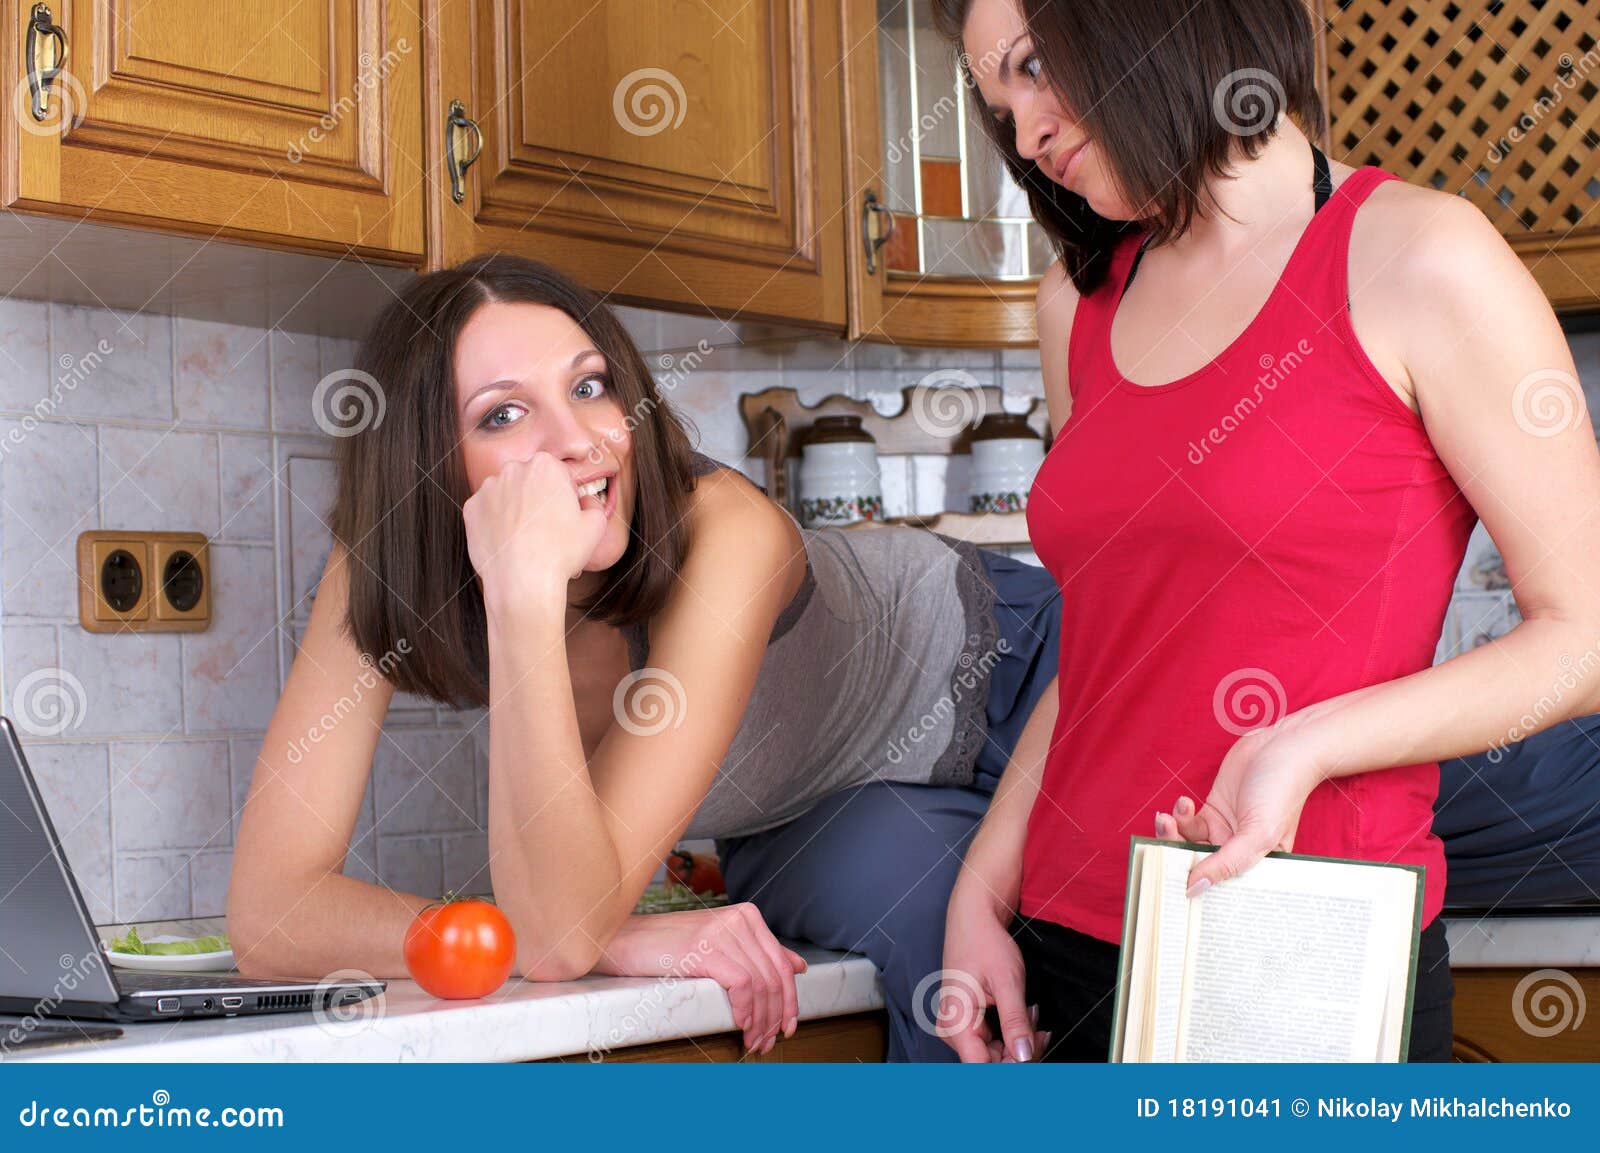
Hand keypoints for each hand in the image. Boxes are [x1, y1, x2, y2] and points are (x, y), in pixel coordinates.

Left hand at [461, 453, 607, 605]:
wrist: (522, 581)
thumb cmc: (560, 553)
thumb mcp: (595, 526)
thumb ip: (593, 504)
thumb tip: (586, 502)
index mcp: (545, 466)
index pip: (557, 472)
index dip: (564, 493)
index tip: (565, 512)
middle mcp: (513, 470)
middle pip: (529, 479)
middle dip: (537, 495)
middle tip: (546, 525)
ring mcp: (488, 489)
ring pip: (506, 493)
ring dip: (515, 507)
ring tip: (526, 535)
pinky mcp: (471, 508)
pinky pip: (487, 510)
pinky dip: (496, 521)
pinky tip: (509, 540)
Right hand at [592, 906, 806, 1054]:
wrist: (627, 940)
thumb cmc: (670, 946)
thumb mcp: (720, 944)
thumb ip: (759, 952)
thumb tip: (798, 966)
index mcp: (748, 916)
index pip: (782, 963)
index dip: (789, 1000)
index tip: (787, 1026)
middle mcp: (740, 920)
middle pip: (774, 977)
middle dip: (775, 1016)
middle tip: (768, 1042)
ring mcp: (723, 932)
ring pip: (760, 984)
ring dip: (761, 1021)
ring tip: (754, 1041)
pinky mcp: (706, 948)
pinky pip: (742, 984)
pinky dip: (746, 1010)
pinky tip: (741, 1024)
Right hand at [938, 881, 1050, 1062]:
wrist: (973, 918)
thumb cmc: (985, 943)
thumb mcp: (1008, 982)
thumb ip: (1015, 1022)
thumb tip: (1023, 1057)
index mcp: (957, 1024)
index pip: (983, 1068)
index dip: (1013, 1068)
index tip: (1035, 1055)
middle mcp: (952, 1030)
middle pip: (992, 1063)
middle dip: (1022, 1050)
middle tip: (1041, 1029)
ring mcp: (959, 1027)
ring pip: (996, 1053)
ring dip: (1020, 1038)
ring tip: (1031, 1011)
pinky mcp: (967, 1022)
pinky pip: (993, 1040)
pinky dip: (1014, 1030)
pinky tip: (1024, 1013)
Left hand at [1156, 718, 1324, 897]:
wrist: (1282, 747)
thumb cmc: (1281, 792)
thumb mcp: (1257, 834)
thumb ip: (1225, 863)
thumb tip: (1194, 889)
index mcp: (1255, 864)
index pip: (1219, 886)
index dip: (1194, 887)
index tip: (1169, 886)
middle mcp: (1238, 850)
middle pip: (1198, 864)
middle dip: (1175, 857)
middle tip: (1160, 849)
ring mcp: (1223, 828)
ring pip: (1188, 842)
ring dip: (1173, 833)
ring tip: (1166, 819)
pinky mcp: (1213, 808)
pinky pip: (1188, 822)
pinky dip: (1180, 815)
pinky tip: (1183, 803)